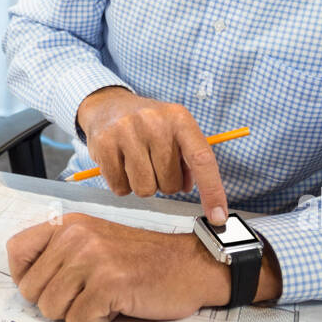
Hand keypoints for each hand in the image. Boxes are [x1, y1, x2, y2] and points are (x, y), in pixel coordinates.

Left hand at [5, 213, 230, 321]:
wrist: (189, 265)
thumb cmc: (142, 259)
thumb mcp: (95, 240)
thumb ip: (60, 253)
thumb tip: (25, 282)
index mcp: (69, 224)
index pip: (16, 250)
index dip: (26, 276)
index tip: (48, 284)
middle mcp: (76, 236)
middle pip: (31, 290)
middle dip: (56, 302)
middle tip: (86, 294)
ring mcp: (91, 259)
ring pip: (50, 309)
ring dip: (76, 313)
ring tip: (103, 297)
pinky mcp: (108, 283)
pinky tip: (116, 305)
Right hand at [76, 87, 229, 224]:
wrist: (109, 105)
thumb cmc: (149, 124)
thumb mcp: (175, 131)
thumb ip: (189, 159)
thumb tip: (190, 188)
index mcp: (179, 119)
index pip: (202, 160)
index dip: (212, 191)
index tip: (218, 216)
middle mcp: (154, 122)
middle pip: (170, 184)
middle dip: (164, 183)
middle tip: (154, 163)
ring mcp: (127, 132)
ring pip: (145, 189)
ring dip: (143, 185)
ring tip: (136, 163)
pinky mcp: (104, 144)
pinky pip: (120, 188)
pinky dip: (122, 184)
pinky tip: (120, 164)